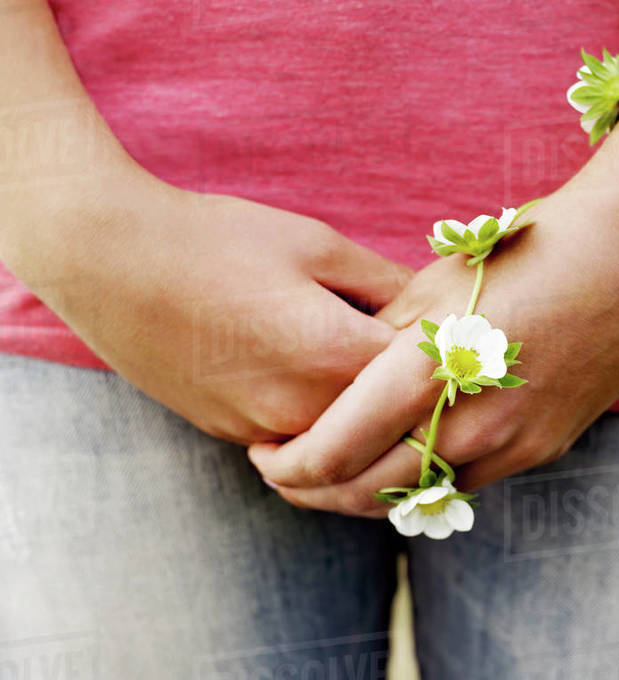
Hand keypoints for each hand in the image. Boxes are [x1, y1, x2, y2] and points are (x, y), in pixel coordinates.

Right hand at [15, 167, 409, 443]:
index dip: (444, 349)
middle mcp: (305, 410)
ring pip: (346, 439)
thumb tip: (434, 308)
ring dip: (368, 411)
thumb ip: (386, 282)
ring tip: (370, 363)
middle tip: (421, 351)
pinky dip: (323, 418)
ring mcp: (264, 430)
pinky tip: (317, 374)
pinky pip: (301, 439)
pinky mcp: (232, 434)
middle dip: (412, 389)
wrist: (105, 259)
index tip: (451, 328)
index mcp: (336, 356)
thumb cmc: (217, 240)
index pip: (425, 375)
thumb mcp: (317, 244)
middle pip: (391, 419)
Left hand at [247, 143, 618, 516]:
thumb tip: (345, 377)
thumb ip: (383, 338)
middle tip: (285, 474)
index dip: (288, 466)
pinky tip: (407, 457)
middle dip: (313, 491)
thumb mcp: (441, 280)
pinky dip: (425, 480)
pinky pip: (469, 480)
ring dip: (367, 493)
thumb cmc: (533, 249)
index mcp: (431, 367)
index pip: (333, 451)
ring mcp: (516, 440)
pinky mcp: (546, 446)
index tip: (265, 453)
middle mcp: (472, 419)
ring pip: (419, 496)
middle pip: (367, 490)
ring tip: (337, 470)